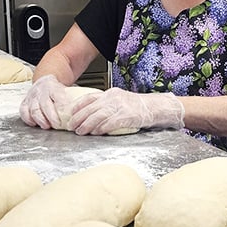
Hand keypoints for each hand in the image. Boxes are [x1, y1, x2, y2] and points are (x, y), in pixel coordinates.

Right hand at [19, 74, 70, 129]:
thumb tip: (81, 111)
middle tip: (57, 125)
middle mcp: (41, 91)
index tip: (68, 114)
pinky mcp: (25, 102)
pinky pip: (23, 111)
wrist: (43, 82)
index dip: (62, 105)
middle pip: (45, 104)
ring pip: (34, 109)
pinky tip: (33, 124)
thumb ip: (71, 99)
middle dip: (51, 116)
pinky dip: (28, 118)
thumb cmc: (56, 90)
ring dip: (40, 119)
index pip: (58, 95)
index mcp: (53, 87)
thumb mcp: (64, 90)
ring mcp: (31, 97)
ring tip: (46, 126)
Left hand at [69, 88, 184, 134]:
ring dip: (87, 125)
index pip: (89, 98)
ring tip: (80, 132)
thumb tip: (93, 115)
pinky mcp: (126, 116)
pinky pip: (109, 123)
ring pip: (97, 116)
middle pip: (90, 108)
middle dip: (78, 118)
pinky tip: (95, 133)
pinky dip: (101, 129)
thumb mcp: (121, 101)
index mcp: (111, 93)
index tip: (70, 113)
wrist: (157, 107)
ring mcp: (120, 107)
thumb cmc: (139, 107)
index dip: (77, 106)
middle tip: (72, 127)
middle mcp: (113, 98)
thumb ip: (108, 105)